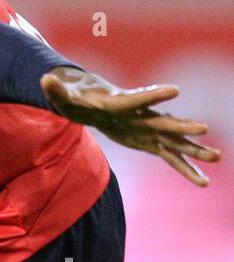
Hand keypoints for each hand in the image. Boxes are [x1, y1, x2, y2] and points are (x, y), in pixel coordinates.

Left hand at [40, 66, 221, 186]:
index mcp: (119, 103)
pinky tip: (203, 181)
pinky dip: (186, 168)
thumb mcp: (62, 94)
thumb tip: (44, 80)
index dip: (154, 95)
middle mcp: (139, 115)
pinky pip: (171, 157)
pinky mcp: (150, 142)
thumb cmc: (76, 96)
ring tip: (217, 157)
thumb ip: (55, 89)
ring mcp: (147, 129)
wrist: (91, 100)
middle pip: (163, 122)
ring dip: (194, 150)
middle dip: (182, 127)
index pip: (137, 99)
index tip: (175, 90)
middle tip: (204, 128)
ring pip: (174, 140)